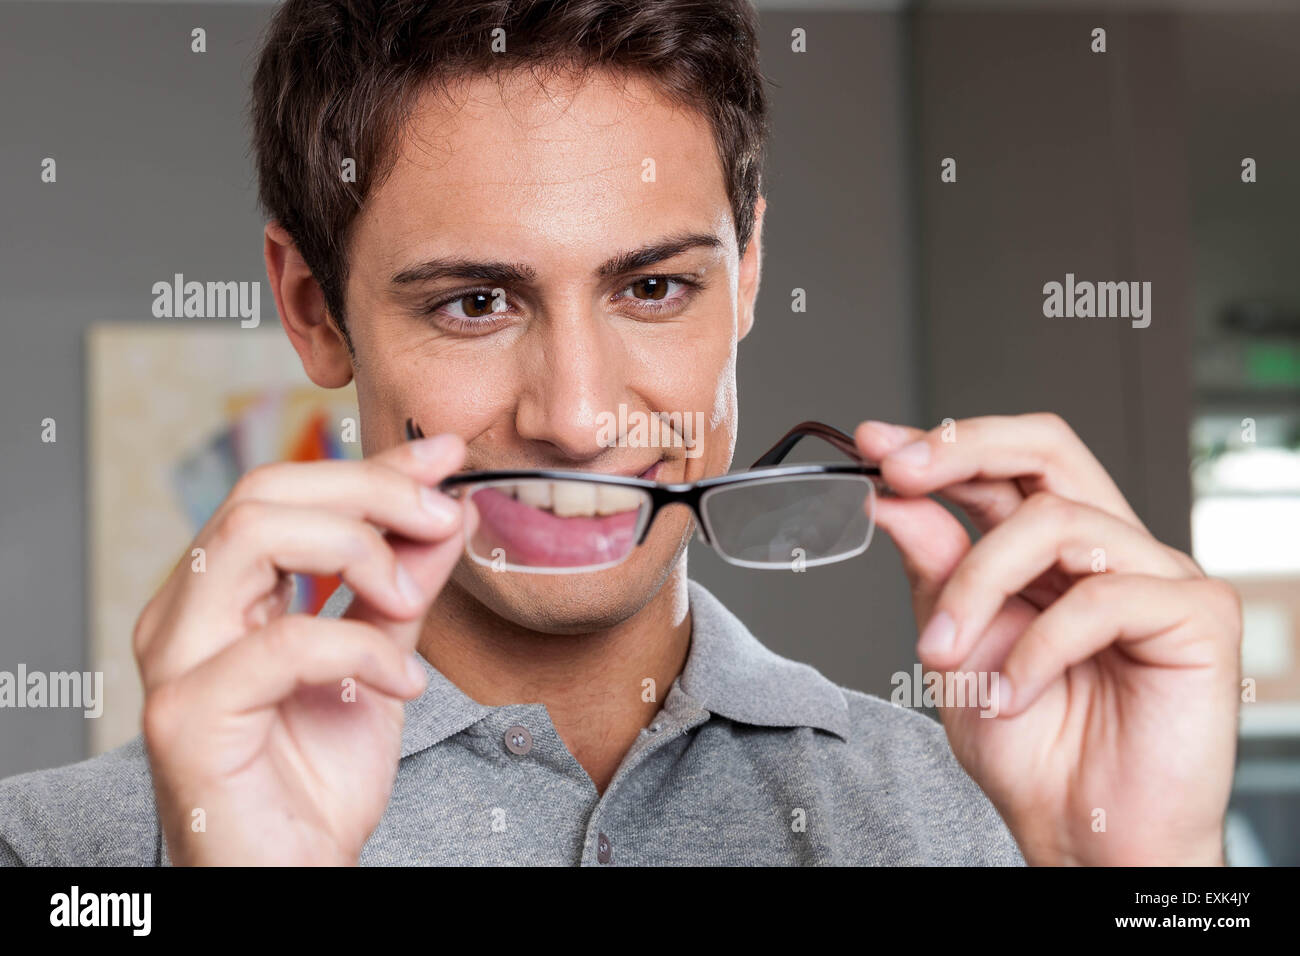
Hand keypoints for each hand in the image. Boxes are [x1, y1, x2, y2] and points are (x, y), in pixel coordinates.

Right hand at [136, 433, 472, 864]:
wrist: (290, 875)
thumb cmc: (317, 778)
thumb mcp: (379, 659)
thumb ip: (403, 587)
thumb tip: (447, 511)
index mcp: (221, 594)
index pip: (285, 491)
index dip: (372, 465)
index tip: (447, 457)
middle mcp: (183, 614)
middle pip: (264, 493)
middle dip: (371, 491)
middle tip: (444, 518)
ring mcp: (176, 661)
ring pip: (254, 536)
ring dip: (358, 549)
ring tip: (414, 598)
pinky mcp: (187, 715)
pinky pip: (281, 643)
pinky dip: (359, 650)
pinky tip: (403, 681)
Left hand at [856, 413, 1240, 865]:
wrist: (1081, 833)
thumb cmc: (1030, 746)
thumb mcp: (956, 645)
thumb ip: (935, 568)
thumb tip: (893, 497)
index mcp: (1053, 550)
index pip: (1006, 464)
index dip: (941, 445)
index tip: (873, 445)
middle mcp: (1108, 547)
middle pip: (1047, 449)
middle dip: (963, 450)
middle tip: (899, 472)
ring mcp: (1159, 574)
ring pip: (1056, 522)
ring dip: (978, 585)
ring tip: (943, 654)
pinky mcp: (1198, 616)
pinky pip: (1101, 598)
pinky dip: (1038, 648)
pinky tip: (1013, 695)